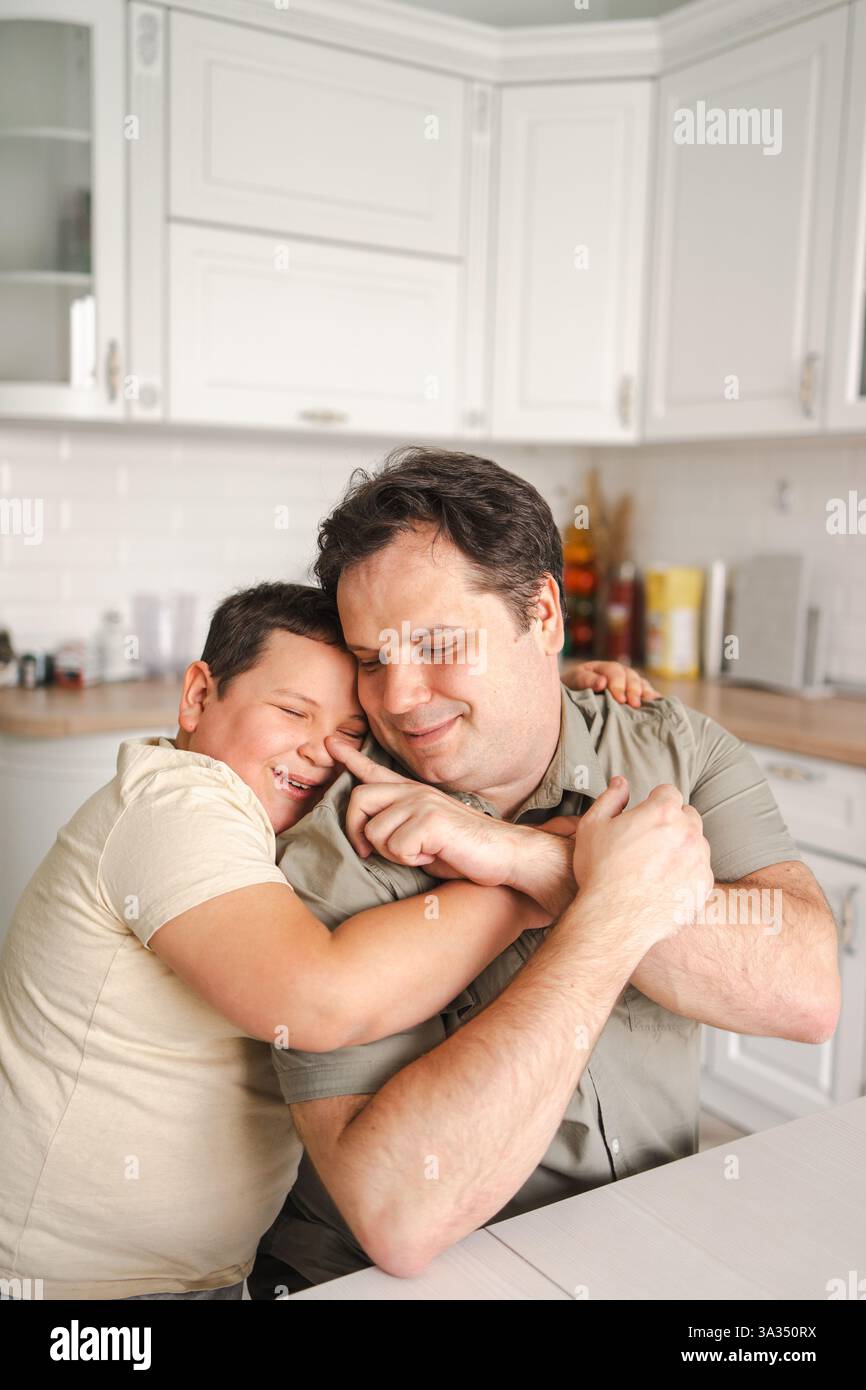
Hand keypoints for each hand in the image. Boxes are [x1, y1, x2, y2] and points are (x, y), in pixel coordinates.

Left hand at [326, 736, 523, 886]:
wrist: (504, 854)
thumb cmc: (464, 850)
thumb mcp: (425, 836)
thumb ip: (399, 828)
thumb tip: (369, 836)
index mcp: (413, 794)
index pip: (375, 771)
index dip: (350, 758)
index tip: (331, 744)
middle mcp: (414, 791)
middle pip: (359, 798)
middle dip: (356, 830)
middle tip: (369, 851)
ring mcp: (422, 802)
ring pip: (374, 831)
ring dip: (391, 853)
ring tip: (419, 854)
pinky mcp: (430, 820)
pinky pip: (395, 847)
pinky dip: (409, 861)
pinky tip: (431, 856)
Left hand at [562, 660, 660, 708]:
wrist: (569, 697)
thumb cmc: (570, 690)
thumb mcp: (573, 683)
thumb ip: (586, 681)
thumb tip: (602, 682)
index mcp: (600, 667)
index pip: (614, 672)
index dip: (618, 685)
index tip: (620, 699)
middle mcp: (616, 672)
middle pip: (630, 676)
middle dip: (633, 689)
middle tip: (634, 704)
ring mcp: (625, 681)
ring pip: (640, 682)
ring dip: (645, 692)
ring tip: (648, 702)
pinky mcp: (632, 692)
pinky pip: (645, 691)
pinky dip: (652, 696)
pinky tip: (658, 703)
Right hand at [571, 777, 712, 947]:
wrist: (612, 919)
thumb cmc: (599, 871)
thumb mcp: (592, 826)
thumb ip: (610, 798)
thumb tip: (621, 782)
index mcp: (663, 812)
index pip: (669, 792)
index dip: (653, 802)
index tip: (643, 817)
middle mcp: (688, 832)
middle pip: (687, 816)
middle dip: (671, 823)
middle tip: (648, 843)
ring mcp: (700, 860)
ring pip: (697, 844)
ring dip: (682, 848)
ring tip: (655, 866)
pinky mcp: (703, 886)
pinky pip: (701, 871)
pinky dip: (687, 874)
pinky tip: (664, 884)